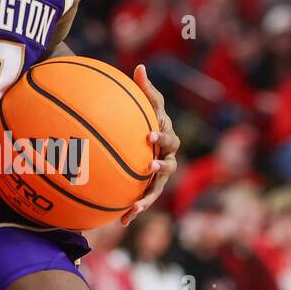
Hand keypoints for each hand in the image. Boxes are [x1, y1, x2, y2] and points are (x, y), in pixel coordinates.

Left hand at [122, 63, 179, 225]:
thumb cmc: (145, 118)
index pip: (168, 137)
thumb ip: (144, 89)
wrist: (143, 139)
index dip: (161, 136)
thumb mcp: (145, 104)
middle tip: (149, 167)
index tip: (149, 135)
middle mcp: (167, 159)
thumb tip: (140, 67)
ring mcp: (159, 177)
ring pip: (156, 189)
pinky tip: (121, 222)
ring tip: (135, 207)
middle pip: (169, 166)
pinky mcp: (148, 190)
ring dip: (148, 199)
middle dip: (160, 168)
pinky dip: (133, 211)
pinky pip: (142, 201)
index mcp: (167, 139)